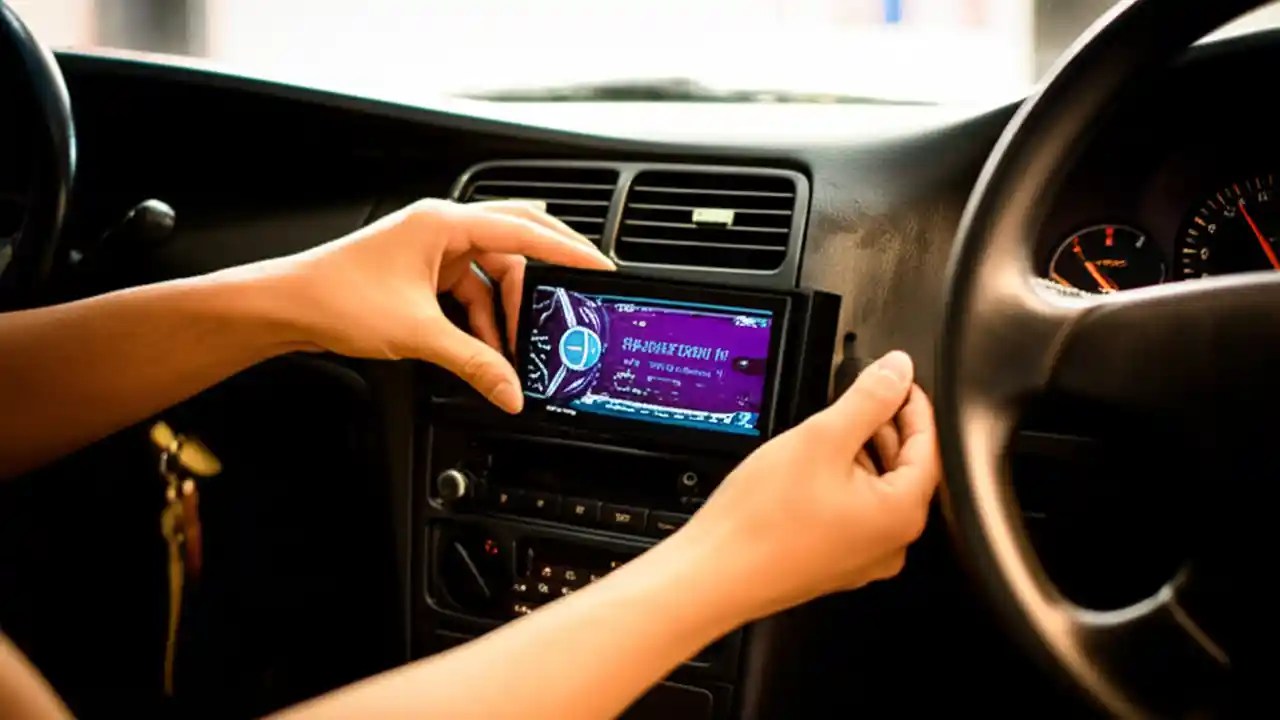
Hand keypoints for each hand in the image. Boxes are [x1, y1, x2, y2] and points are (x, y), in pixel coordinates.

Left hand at [266, 199, 613, 411]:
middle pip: (514, 244)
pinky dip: (484, 319)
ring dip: (507, 310)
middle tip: (578, 296)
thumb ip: (474, 363)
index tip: (599, 267)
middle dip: (546, 274)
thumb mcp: (419, 334)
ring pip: (492, 273)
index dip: (568, 250)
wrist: (286, 307)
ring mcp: (432, 250)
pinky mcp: (423, 272)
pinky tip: (488, 348)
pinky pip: (471, 290)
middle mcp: (442, 228)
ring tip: (518, 347)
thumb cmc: (336, 297)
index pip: (524, 229)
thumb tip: (511, 390)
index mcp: (444, 222)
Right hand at [677, 350, 940, 621]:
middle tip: (862, 395)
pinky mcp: (833, 563)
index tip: (898, 380)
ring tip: (828, 430)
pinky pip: (852, 513)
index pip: (928, 447)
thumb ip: (868, 399)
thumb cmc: (762, 520)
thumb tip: (897, 370)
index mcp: (901, 515)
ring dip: (860, 455)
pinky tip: (811, 467)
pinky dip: (841, 482)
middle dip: (884, 428)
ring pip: (875, 491)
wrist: (714, 574)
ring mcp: (861, 558)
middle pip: (904, 470)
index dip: (913, 406)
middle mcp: (890, 544)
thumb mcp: (821, 439)